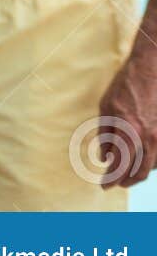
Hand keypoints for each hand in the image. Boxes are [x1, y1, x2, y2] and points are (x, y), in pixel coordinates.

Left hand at [95, 51, 156, 188]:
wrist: (151, 71)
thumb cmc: (125, 87)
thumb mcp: (106, 108)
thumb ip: (106, 135)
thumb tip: (104, 158)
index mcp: (129, 131)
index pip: (120, 165)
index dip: (112, 178)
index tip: (105, 185)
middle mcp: (149, 137)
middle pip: (139, 171)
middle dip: (126, 181)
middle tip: (116, 184)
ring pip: (152, 165)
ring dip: (138, 173)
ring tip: (127, 175)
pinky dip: (150, 163)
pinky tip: (141, 161)